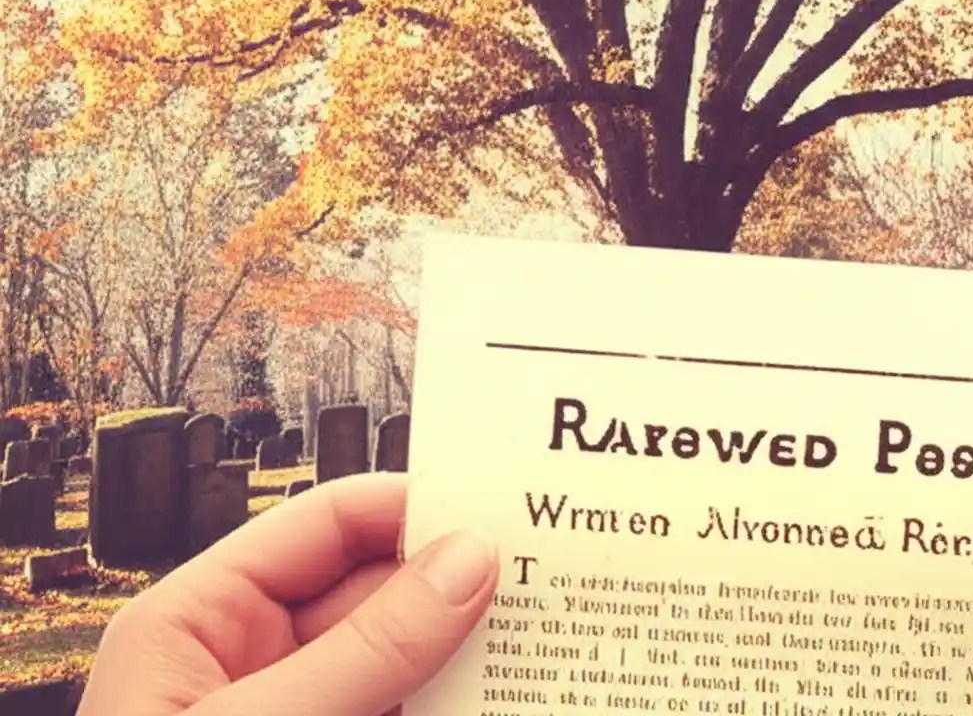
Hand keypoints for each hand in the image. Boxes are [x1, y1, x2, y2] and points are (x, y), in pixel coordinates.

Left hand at [78, 472, 497, 714]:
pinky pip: (413, 705)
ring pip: (406, 659)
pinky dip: (460, 699)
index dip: (408, 507)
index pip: (321, 525)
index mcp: (198, 620)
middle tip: (543, 577)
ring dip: (469, 651)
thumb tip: (463, 563)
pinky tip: (504, 694)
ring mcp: (299, 711)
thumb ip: (365, 652)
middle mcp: (251, 662)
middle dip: (455, 585)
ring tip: (539, 643)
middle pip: (378, 593)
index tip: (493, 512)